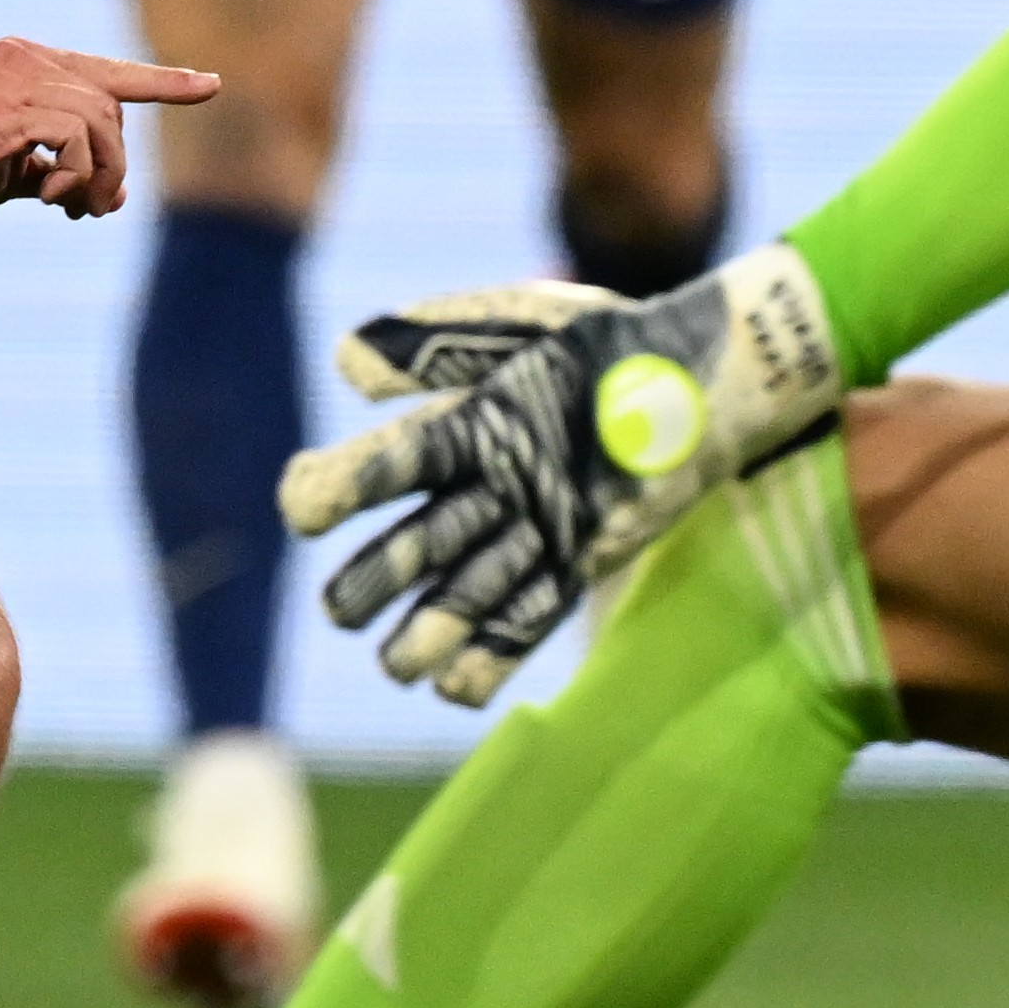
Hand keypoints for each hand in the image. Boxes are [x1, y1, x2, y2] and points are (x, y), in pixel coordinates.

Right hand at [0, 39, 213, 220]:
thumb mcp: (2, 172)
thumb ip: (48, 170)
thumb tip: (98, 193)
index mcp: (25, 65)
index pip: (106, 70)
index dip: (161, 82)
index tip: (208, 86)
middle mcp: (26, 60)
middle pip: (112, 108)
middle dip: (115, 166)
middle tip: (94, 211)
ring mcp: (16, 79)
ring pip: (102, 122)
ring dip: (100, 176)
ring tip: (73, 210)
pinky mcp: (6, 109)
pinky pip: (75, 138)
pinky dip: (74, 175)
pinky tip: (45, 199)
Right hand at [278, 243, 841, 702]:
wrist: (705, 374)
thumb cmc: (610, 339)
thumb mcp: (524, 322)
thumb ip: (439, 337)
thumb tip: (345, 364)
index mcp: (463, 428)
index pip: (388, 465)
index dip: (341, 487)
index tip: (303, 507)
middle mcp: (489, 488)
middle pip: (418, 545)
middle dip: (376, 579)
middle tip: (342, 605)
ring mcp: (534, 531)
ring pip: (466, 593)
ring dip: (429, 631)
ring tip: (398, 662)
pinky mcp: (580, 562)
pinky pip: (530, 617)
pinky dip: (493, 656)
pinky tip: (454, 686)